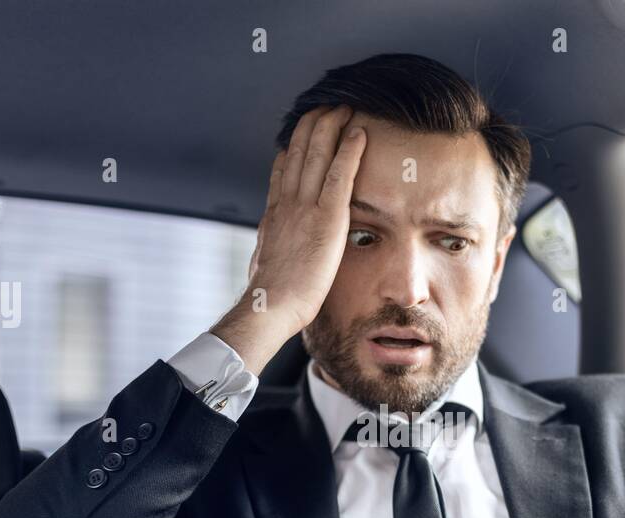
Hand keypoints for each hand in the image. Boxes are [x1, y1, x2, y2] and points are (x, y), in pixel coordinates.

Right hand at [210, 105, 365, 374]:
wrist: (272, 305)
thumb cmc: (271, 295)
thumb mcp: (266, 263)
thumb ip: (272, 247)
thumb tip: (269, 249)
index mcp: (275, 214)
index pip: (283, 171)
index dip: (293, 148)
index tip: (299, 132)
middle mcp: (288, 203)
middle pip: (299, 152)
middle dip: (312, 126)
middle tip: (324, 106)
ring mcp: (306, 207)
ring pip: (318, 154)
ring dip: (331, 126)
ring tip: (342, 107)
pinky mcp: (327, 217)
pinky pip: (340, 175)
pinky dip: (349, 150)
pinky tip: (359, 133)